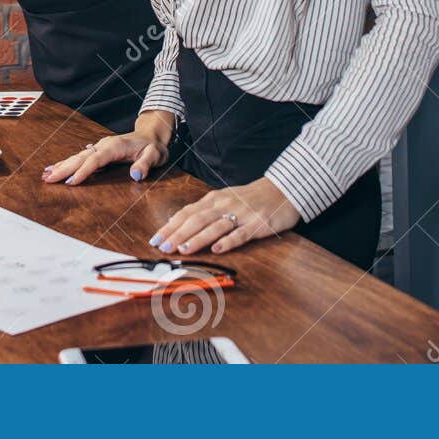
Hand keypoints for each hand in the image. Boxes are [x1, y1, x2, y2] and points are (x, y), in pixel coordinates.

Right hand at [42, 113, 173, 184]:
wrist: (152, 135)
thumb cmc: (153, 147)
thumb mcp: (156, 155)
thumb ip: (146, 164)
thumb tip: (135, 175)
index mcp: (115, 146)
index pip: (96, 159)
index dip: (84, 171)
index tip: (71, 182)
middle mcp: (104, 145)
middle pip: (81, 157)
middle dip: (64, 168)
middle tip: (48, 179)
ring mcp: (100, 147)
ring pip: (77, 157)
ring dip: (62, 166)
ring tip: (46, 175)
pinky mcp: (98, 152)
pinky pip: (80, 158)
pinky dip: (67, 164)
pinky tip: (56, 169)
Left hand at [149, 178, 299, 255]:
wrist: (282, 190)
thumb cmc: (250, 198)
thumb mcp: (224, 200)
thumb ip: (203, 211)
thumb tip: (177, 224)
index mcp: (214, 199)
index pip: (187, 213)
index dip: (171, 226)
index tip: (156, 239)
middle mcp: (224, 205)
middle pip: (197, 220)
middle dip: (178, 234)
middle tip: (163, 247)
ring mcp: (241, 214)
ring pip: (215, 226)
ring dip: (198, 238)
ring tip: (183, 249)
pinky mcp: (258, 224)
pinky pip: (241, 233)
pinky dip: (228, 241)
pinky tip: (217, 248)